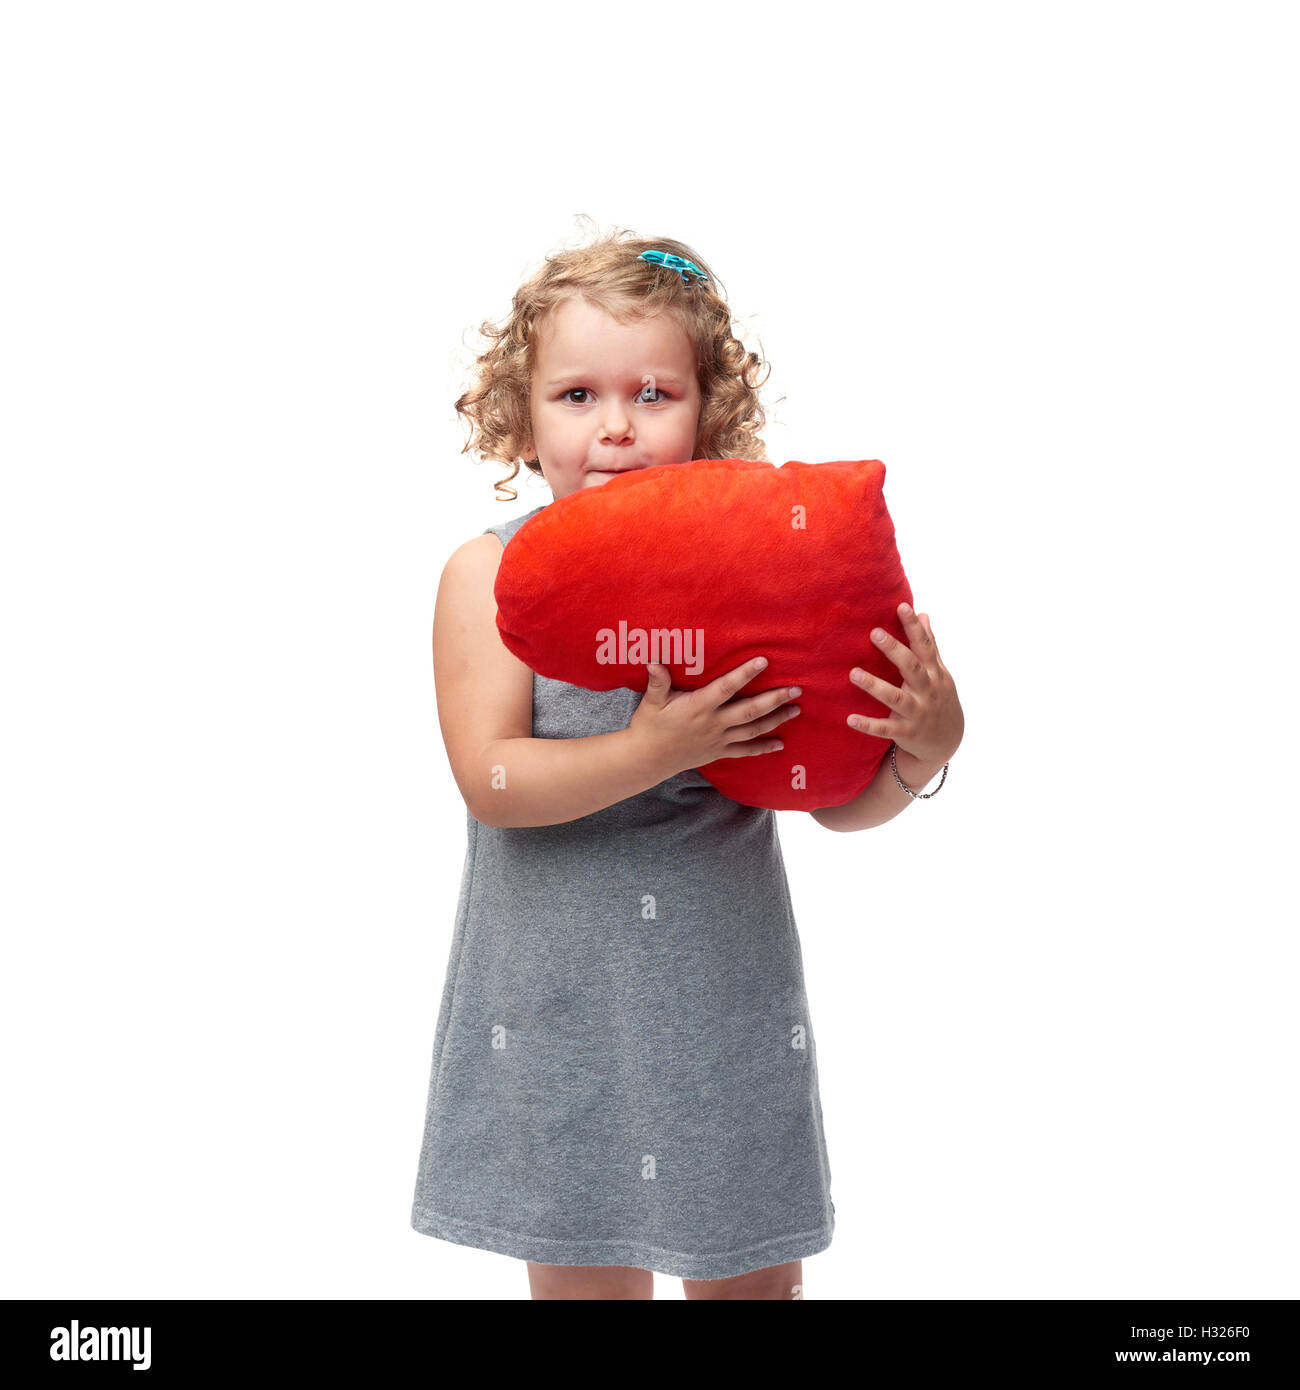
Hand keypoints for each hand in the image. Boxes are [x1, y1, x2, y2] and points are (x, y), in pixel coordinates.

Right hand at [628, 656, 801, 777]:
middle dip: (774, 699)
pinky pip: (745, 751)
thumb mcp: (652, 702)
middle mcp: (713, 724)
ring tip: (796, 709)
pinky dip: (763, 748)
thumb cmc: (648, 726)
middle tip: (796, 689)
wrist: (647, 759)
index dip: (745, 674)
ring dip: (776, 720)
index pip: (727, 687)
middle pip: (750, 710)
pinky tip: (780, 745)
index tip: (764, 661)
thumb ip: (658, 682)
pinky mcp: (719, 752)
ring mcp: (719, 740)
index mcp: (699, 707)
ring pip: (753, 729)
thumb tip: (654, 662)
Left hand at [848, 604, 962, 765]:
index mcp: (934, 673)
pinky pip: (886, 729)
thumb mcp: (939, 673)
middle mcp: (928, 691)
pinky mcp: (906, 732)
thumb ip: (929, 645)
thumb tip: (924, 614)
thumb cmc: (939, 698)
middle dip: (894, 651)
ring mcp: (917, 713)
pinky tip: (850, 718)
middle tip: (874, 633)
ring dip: (875, 686)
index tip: (902, 606)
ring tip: (853, 673)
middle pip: (911, 668)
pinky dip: (868, 725)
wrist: (947, 741)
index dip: (914, 627)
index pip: (925, 646)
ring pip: (896, 698)